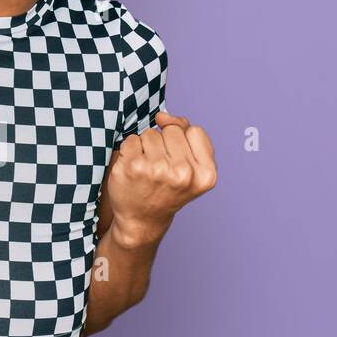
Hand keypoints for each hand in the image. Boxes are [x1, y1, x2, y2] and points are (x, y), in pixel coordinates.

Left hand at [106, 111, 216, 246]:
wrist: (142, 219)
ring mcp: (156, 170)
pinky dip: (130, 150)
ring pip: (150, 133)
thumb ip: (187, 135)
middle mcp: (183, 173)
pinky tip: (134, 169)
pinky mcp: (132, 167)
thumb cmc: (167, 189)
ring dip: (146, 147)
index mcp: (205, 174)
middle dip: (164, 143)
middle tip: (161, 168)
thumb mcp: (191, 168)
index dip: (183, 141)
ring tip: (148, 170)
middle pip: (172, 130)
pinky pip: (132, 139)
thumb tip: (163, 116)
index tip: (177, 161)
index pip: (194, 131)